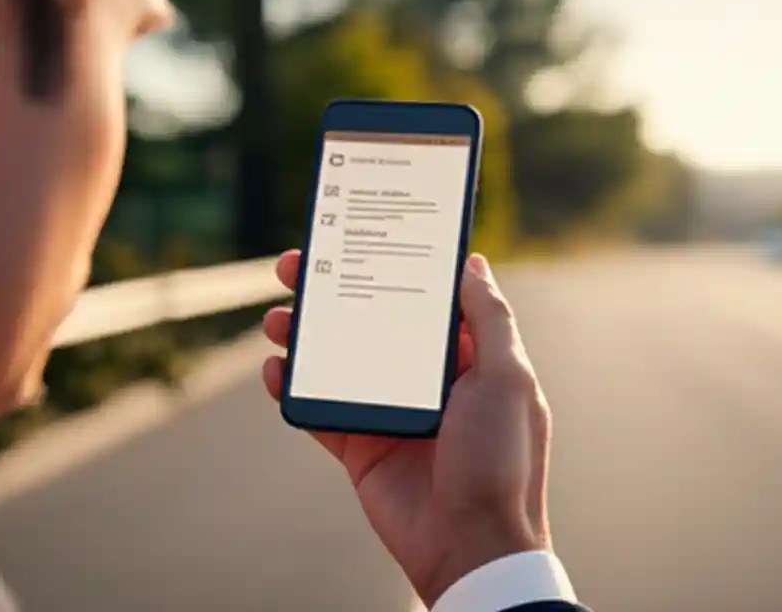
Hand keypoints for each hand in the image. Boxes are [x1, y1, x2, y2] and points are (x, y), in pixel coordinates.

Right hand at [261, 251, 554, 605]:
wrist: (472, 547)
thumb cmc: (502, 462)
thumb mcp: (508, 379)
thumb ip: (490, 320)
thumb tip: (473, 264)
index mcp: (469, 360)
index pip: (425, 300)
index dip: (392, 266)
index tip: (360, 234)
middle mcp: (429, 381)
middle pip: (372, 322)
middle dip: (334, 293)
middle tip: (297, 266)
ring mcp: (392, 413)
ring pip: (339, 360)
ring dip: (305, 335)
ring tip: (277, 318)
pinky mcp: (362, 447)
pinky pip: (320, 411)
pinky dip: (293, 388)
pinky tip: (273, 369)